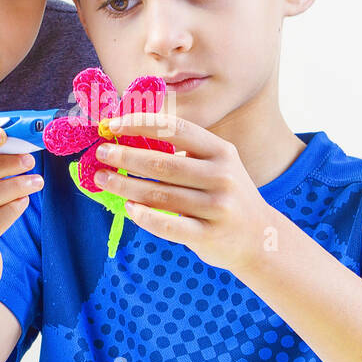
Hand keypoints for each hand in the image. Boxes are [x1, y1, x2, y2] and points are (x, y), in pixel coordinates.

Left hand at [90, 112, 273, 273]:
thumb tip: (131, 138)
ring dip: (125, 185)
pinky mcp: (209, 235)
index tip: (113, 125)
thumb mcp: (218, 165)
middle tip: (101, 153)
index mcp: (221, 151)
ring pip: (160, 195)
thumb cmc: (226, 195)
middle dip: (126, 156)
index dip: (142, 124)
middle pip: (163, 163)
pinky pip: (168, 225)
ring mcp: (217, 207)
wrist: (260, 238)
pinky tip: (128, 207)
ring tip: (103, 179)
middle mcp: (222, 176)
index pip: (177, 129)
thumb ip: (185, 152)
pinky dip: (144, 216)